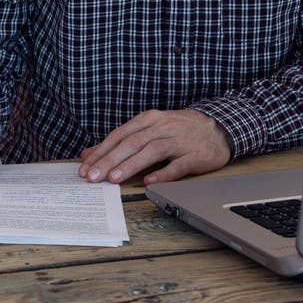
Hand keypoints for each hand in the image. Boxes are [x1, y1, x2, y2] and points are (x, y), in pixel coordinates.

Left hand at [79, 109, 230, 185]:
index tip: (84, 166)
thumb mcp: (149, 129)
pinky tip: (149, 182)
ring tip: (114, 178)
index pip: (120, 135)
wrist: (218, 127)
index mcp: (149, 120)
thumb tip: (90, 154)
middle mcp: (162, 127)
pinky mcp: (195, 155)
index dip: (101, 150)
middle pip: (132, 142)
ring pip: (152, 150)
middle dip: (110, 159)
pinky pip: (177, 165)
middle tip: (93, 176)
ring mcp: (179, 140)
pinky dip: (163, 173)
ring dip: (131, 164)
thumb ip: (121, 141)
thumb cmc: (178, 130)